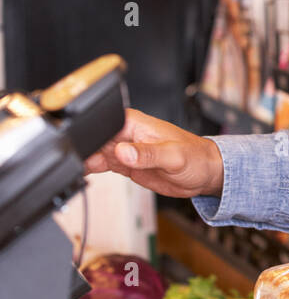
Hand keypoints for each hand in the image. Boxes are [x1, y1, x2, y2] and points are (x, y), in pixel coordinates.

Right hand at [85, 107, 223, 198]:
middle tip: (75, 166)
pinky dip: (90, 170)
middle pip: (92, 139)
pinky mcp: (125, 163)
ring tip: (75, 172)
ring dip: (83, 161)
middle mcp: (125, 133)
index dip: (88, 137)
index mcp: (133, 123)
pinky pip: (101, 164)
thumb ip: (147, 154)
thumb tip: (122, 151)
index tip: (82, 152)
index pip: (102, 126)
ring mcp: (123, 149)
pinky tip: (83, 175)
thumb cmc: (195, 157)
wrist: (203, 173)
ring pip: (93, 153)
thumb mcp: (173, 156)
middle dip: (82, 151)